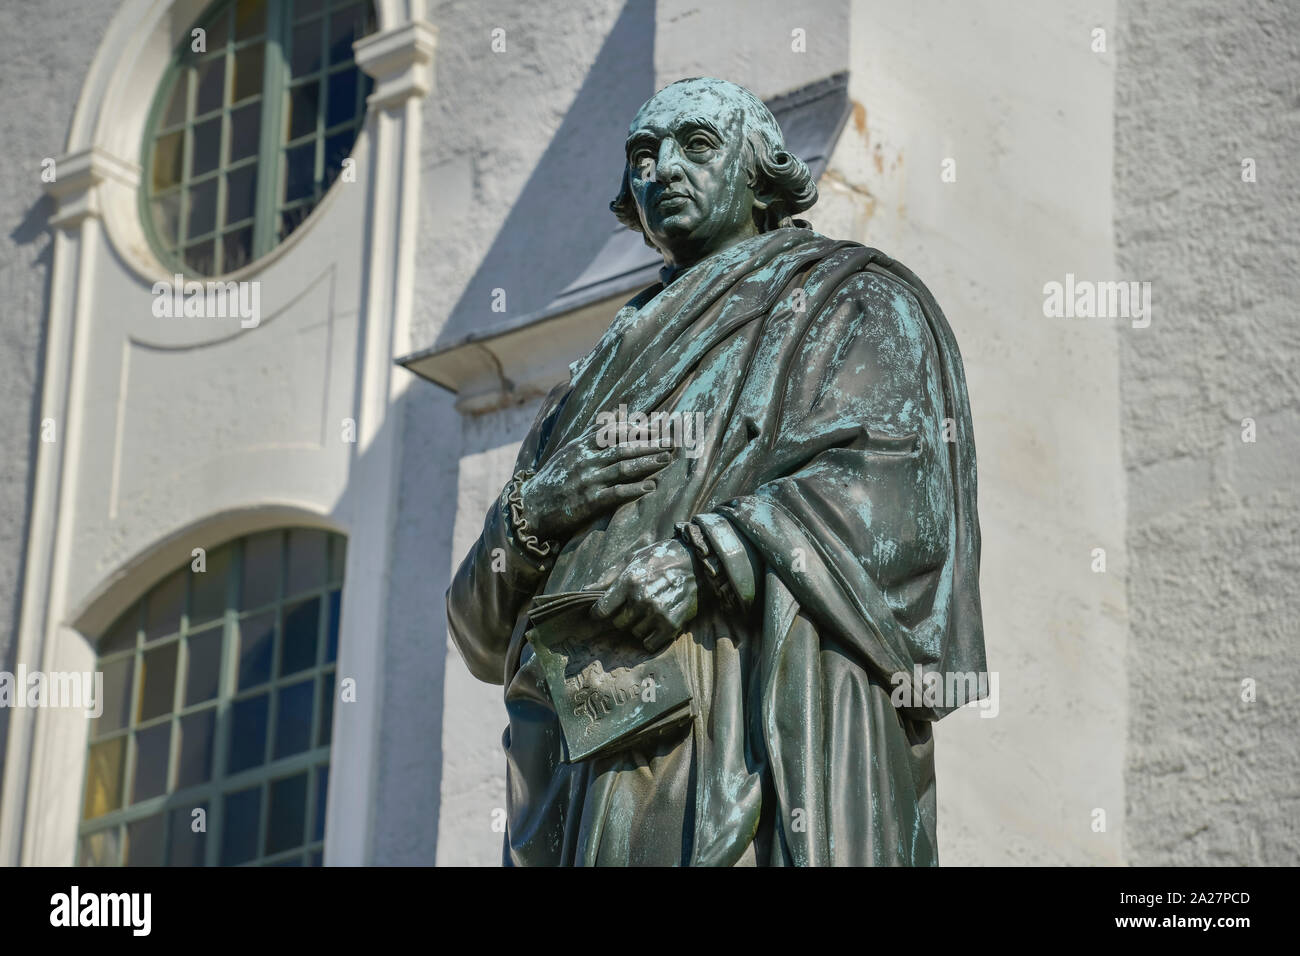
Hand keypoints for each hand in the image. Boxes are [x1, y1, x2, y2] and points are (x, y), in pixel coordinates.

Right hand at [519, 423, 672, 541]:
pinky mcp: (588, 502)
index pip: (613, 431)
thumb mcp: (569, 452)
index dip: (638, 427)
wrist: (531, 507)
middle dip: (649, 443)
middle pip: (623, 448)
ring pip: (622, 468)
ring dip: (647, 462)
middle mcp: (585, 461)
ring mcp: (587, 481)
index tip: (658, 425)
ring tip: (667, 458)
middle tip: (671, 440)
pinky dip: (633, 489)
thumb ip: (592, 435)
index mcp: (580, 447)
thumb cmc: (553, 479)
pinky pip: (615, 493)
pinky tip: (650, 487)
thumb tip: (615, 416)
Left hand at [592, 539, 697, 651]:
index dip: (599, 613)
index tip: (602, 612)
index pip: (601, 610)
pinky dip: (651, 637)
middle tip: (633, 607)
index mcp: (629, 581)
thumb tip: (584, 590)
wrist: (695, 563)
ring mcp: (657, 613)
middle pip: (618, 623)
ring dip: (638, 625)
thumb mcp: (632, 559)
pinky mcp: (671, 624)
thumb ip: (608, 577)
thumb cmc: (660, 558)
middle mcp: (641, 599)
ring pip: (634, 633)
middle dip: (622, 617)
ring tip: (649, 611)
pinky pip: (649, 644)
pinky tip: (657, 623)